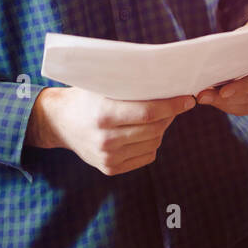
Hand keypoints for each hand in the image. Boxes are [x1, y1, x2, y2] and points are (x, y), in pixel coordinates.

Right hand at [29, 86, 193, 176]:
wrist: (59, 122)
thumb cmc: (86, 96)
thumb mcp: (102, 84)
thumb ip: (130, 83)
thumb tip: (168, 79)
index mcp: (104, 114)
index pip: (148, 112)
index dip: (172, 105)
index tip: (188, 99)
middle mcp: (105, 139)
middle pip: (154, 128)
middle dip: (170, 115)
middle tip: (178, 103)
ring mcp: (107, 157)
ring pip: (153, 142)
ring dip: (162, 128)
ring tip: (159, 116)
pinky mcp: (110, 168)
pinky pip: (146, 156)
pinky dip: (152, 142)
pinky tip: (145, 131)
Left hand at [194, 17, 247, 114]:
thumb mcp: (244, 37)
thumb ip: (233, 50)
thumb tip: (208, 64)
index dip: (242, 87)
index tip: (222, 92)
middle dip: (226, 98)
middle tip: (203, 96)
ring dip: (225, 103)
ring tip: (205, 97)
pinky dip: (231, 105)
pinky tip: (216, 100)